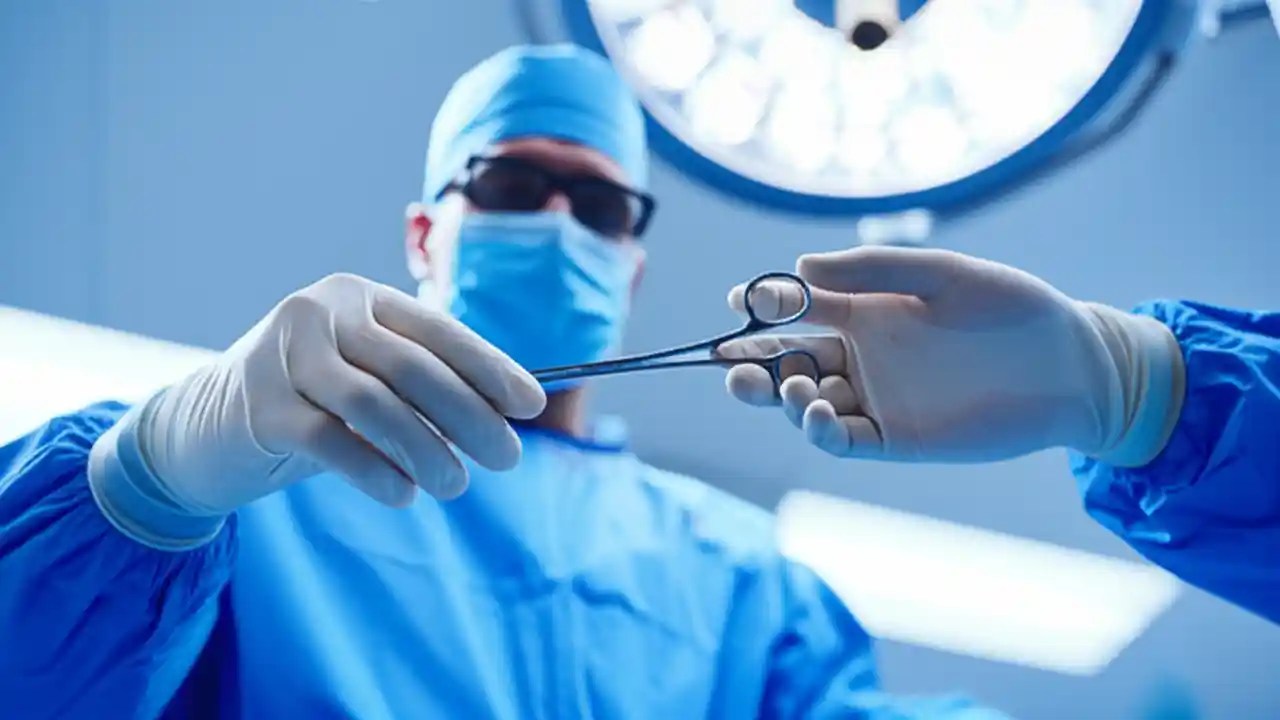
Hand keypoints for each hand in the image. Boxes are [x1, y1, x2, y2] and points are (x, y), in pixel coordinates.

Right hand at [89, 273, 545, 547]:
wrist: (202, 430)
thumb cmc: (309, 404)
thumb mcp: (366, 380)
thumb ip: (420, 387)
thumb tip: (501, 417)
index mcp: (360, 298)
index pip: (439, 330)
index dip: (490, 367)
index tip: (533, 405)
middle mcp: (322, 313)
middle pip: (413, 366)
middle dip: (470, 416)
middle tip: (508, 459)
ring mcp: (284, 356)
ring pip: (375, 404)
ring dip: (427, 450)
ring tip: (456, 487)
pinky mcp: (258, 408)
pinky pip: (331, 441)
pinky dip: (375, 471)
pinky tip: (403, 496)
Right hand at [720, 247, 1182, 464]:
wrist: (1070, 365)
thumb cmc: (1012, 307)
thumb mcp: (944, 275)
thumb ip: (875, 270)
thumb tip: (800, 268)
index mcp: (866, 312)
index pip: (796, 309)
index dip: (762, 306)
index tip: (738, 301)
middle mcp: (862, 357)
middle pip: (787, 362)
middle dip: (751, 362)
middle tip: (727, 362)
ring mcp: (876, 399)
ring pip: (806, 403)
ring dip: (779, 397)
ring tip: (781, 386)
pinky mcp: (896, 439)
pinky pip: (844, 439)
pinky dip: (819, 430)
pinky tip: (814, 412)